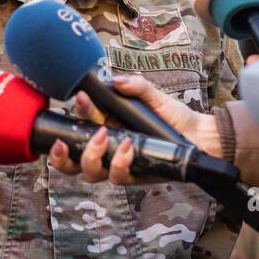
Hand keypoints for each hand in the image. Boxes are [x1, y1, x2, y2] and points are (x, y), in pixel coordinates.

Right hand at [46, 75, 222, 185]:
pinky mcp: (134, 176)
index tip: (81, 98)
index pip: (79, 123)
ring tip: (103, 137)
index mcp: (105, 125)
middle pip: (70, 160)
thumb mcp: (154, 96)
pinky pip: (117, 177)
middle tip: (64, 141)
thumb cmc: (173, 116)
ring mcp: (118, 163)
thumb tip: (116, 81)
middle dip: (60, 155)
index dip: (74, 114)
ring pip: (89, 172)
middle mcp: (107, 147)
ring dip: (90, 156)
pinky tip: (128, 147)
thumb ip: (136, 86)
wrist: (198, 134)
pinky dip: (119, 163)